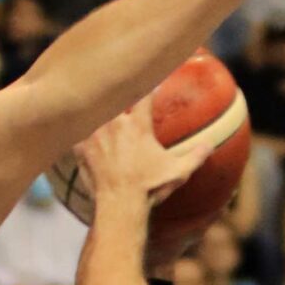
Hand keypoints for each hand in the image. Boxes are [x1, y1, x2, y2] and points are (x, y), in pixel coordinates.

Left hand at [75, 94, 218, 206]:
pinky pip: (75, 130)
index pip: (143, 94)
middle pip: (113, 95)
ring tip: (90, 99)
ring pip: (93, 109)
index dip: (147, 84)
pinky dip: (77, 128)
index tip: (150, 81)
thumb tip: (211, 145)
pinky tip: (74, 125)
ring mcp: (94, 133)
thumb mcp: (178, 172)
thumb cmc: (149, 188)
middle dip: (115, 90)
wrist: (119, 205)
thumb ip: (196, 156)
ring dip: (94, 106)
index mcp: (137, 124)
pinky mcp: (80, 147)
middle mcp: (114, 123)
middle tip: (113, 79)